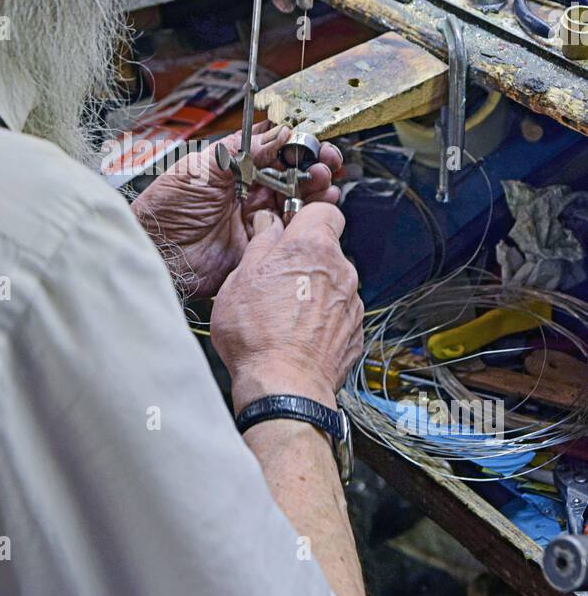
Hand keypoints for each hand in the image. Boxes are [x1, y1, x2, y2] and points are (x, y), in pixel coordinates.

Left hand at [131, 122, 343, 298]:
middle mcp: (248, 192)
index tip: (313, 141)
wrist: (158, 252)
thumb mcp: (202, 168)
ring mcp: (257, 219)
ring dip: (316, 190)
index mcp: (234, 169)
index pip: (273, 152)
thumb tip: (276, 132)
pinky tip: (318, 208)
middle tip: (326, 162)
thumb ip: (241, 151)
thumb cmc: (167, 208)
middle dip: (313, 166)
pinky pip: (292, 232)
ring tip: (325, 182)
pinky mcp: (262, 246)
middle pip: (293, 176)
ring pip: (298, 202)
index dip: (296, 145)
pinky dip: (309, 220)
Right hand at [210, 202, 363, 414]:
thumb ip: (260, 245)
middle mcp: (340, 269)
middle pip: (326, 248)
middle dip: (303, 257)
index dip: (304, 216)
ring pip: (332, 281)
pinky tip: (298, 333)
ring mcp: (351, 301)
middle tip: (274, 277)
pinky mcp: (355, 330)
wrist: (284, 386)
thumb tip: (267, 225)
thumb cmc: (257, 336)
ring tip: (284, 312)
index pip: (324, 209)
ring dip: (313, 289)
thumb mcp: (240, 279)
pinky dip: (322, 317)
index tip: (287, 228)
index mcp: (311, 247)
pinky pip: (338, 312)